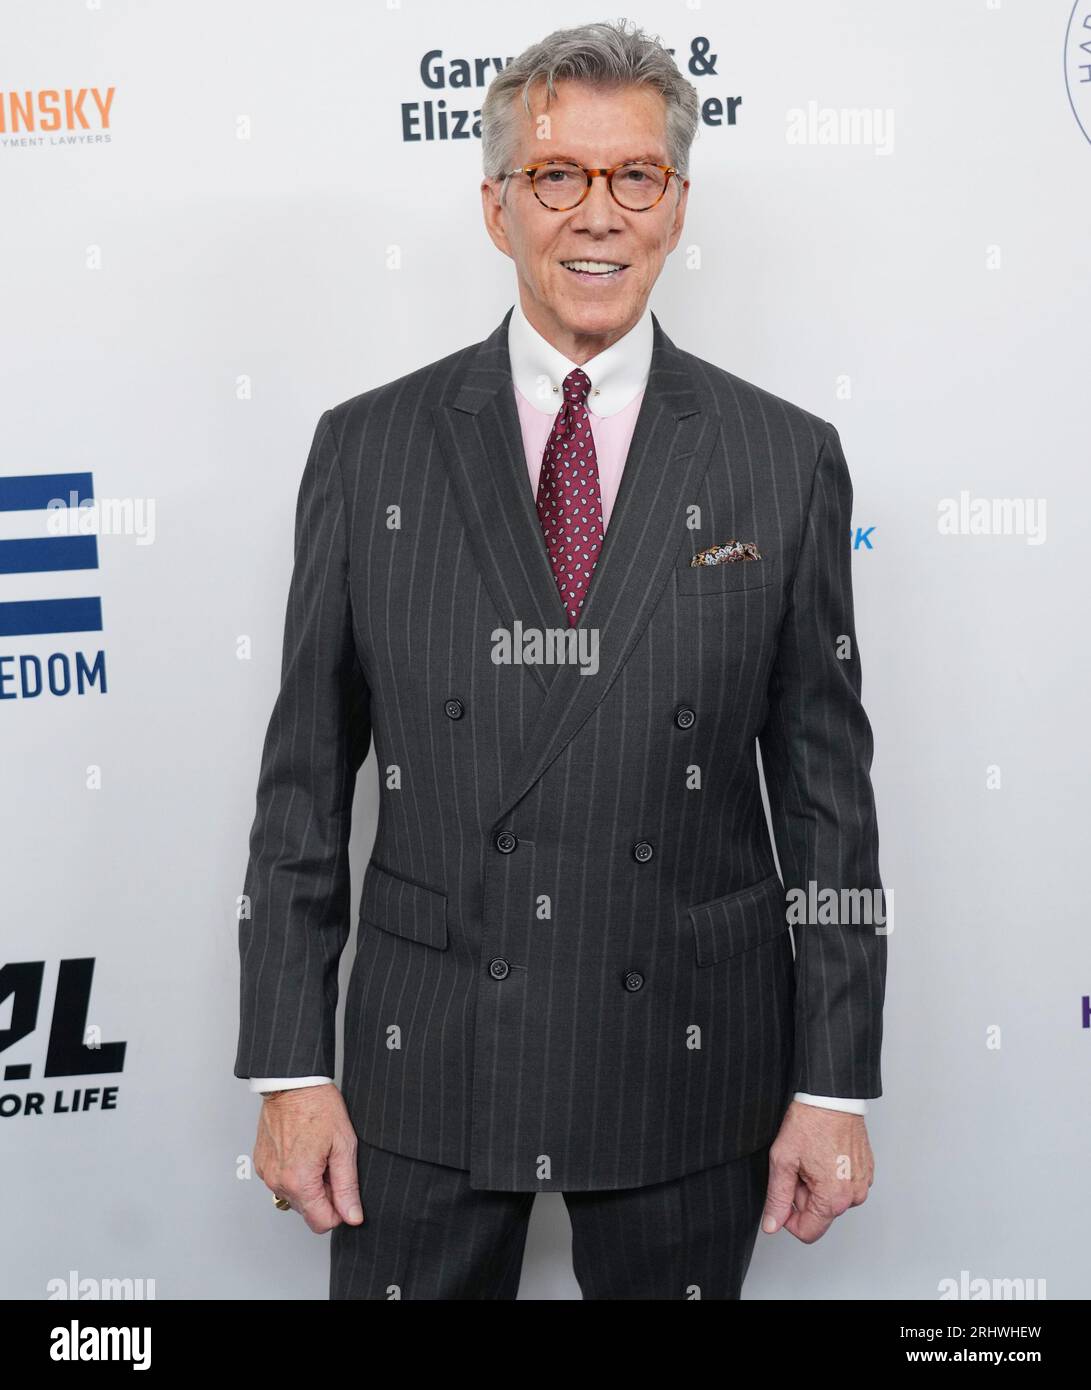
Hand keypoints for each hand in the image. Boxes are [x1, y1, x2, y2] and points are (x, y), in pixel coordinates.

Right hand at [253, 1083, 363, 1233]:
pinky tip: (304, 1151)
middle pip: (307, 1210)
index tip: (344, 1189)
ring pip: (295, 1197)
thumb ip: (347, 1186)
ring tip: (318, 1154)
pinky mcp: (261, 1164)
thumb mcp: (343, 1145)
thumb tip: (352, 1215)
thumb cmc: (318, 1106)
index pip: (321, 1222)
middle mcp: (278, 1181)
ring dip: (309, 1184)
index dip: (339, 1211)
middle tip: (332, 1163)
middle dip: (325, 1194)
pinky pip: (282, 1182)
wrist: (292, 1083)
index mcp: (299, 1180)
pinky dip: (295, 1173)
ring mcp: (267, 1173)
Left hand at [761, 1100, 873, 1242]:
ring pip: (830, 1200)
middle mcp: (854, 1196)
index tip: (783, 1195)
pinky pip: (843, 1186)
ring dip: (816, 1185)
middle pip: (819, 1214)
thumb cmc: (810, 1123)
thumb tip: (772, 1225)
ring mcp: (863, 1184)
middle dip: (802, 1195)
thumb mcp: (783, 1160)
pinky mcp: (866, 1172)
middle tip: (797, 1166)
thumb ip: (777, 1198)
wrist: (832, 1097)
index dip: (788, 1217)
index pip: (807, 1232)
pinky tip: (824, 1154)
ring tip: (811, 1158)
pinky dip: (830, 1176)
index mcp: (834, 1198)